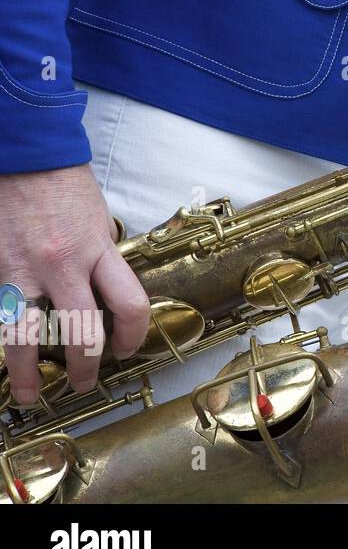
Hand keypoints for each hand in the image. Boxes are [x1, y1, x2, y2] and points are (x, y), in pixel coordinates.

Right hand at [0, 164, 149, 405]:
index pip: (129, 305)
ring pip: (28, 337)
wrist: (25, 155)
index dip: (134, 335)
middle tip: (82, 382)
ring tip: (32, 393)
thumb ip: (102, 255)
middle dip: (85, 367)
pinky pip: (0, 314)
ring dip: (31, 373)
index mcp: (98, 250)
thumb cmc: (64, 184)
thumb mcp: (99, 219)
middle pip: (82, 333)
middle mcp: (63, 265)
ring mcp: (22, 270)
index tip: (128, 348)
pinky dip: (5, 339)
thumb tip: (105, 286)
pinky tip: (8, 356)